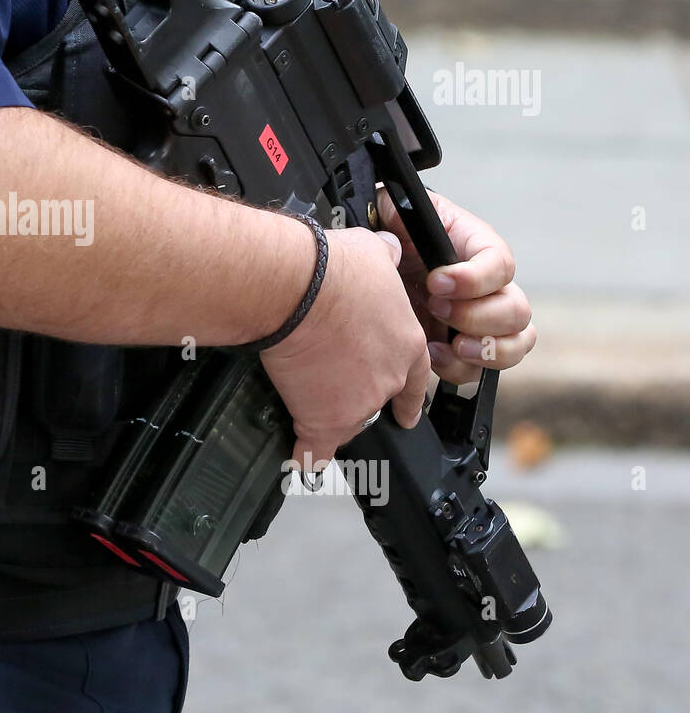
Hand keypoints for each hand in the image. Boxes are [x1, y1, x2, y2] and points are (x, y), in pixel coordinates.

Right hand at [259, 226, 430, 470]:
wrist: (298, 287)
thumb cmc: (330, 268)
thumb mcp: (373, 253)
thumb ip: (384, 263)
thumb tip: (386, 252)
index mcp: (405, 343)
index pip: (413, 379)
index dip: (404, 394)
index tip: (405, 409)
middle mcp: (387, 377)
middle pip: (377, 402)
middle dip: (358, 396)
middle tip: (335, 385)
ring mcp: (357, 402)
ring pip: (348, 424)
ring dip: (330, 415)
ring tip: (310, 404)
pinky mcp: (323, 417)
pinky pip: (316, 449)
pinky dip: (307, 455)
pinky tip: (302, 460)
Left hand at [377, 188, 536, 384]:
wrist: (374, 270)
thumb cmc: (391, 235)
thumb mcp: (393, 212)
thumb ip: (396, 211)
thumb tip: (391, 220)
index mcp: (477, 248)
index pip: (501, 264)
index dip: (475, 278)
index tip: (437, 281)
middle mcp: (490, 287)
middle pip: (517, 309)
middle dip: (477, 315)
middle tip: (436, 308)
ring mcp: (482, 320)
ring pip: (516, 342)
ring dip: (487, 348)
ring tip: (452, 344)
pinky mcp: (463, 348)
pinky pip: (481, 370)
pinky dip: (461, 368)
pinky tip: (432, 357)